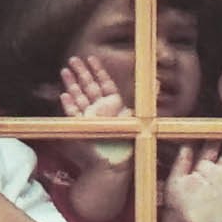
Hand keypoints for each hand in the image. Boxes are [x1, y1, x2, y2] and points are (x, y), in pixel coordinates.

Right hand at [54, 51, 135, 165]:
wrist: (116, 163)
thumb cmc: (128, 143)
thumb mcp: (139, 117)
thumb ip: (146, 98)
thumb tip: (157, 82)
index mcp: (114, 105)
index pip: (104, 83)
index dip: (98, 70)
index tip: (91, 58)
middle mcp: (100, 109)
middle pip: (89, 87)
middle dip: (81, 72)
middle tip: (74, 59)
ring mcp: (89, 118)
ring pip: (79, 96)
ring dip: (72, 84)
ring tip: (65, 70)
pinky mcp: (81, 128)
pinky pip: (72, 114)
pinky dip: (68, 104)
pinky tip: (64, 94)